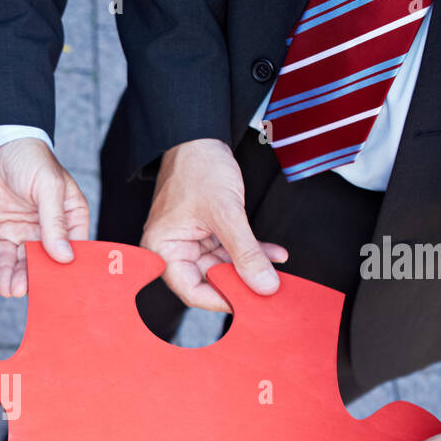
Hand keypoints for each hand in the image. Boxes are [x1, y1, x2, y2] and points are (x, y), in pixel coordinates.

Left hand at [0, 137, 89, 296]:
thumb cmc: (28, 157)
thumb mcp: (48, 186)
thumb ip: (54, 222)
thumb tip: (64, 256)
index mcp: (71, 214)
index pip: (77, 245)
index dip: (72, 266)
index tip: (68, 286)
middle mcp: (51, 227)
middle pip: (50, 259)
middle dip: (44, 277)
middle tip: (39, 294)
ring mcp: (27, 232)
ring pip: (27, 262)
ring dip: (23, 278)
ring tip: (17, 290)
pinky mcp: (5, 234)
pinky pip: (7, 258)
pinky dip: (5, 272)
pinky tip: (5, 286)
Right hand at [141, 138, 287, 311]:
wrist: (199, 136)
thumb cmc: (198, 168)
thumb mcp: (226, 213)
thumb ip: (245, 252)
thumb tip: (265, 286)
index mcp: (163, 250)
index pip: (191, 291)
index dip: (221, 300)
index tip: (250, 304)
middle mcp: (174, 250)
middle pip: (210, 280)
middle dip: (242, 283)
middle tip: (270, 289)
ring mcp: (192, 241)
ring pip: (225, 266)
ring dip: (252, 266)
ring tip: (278, 270)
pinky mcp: (208, 232)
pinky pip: (231, 250)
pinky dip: (253, 251)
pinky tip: (275, 254)